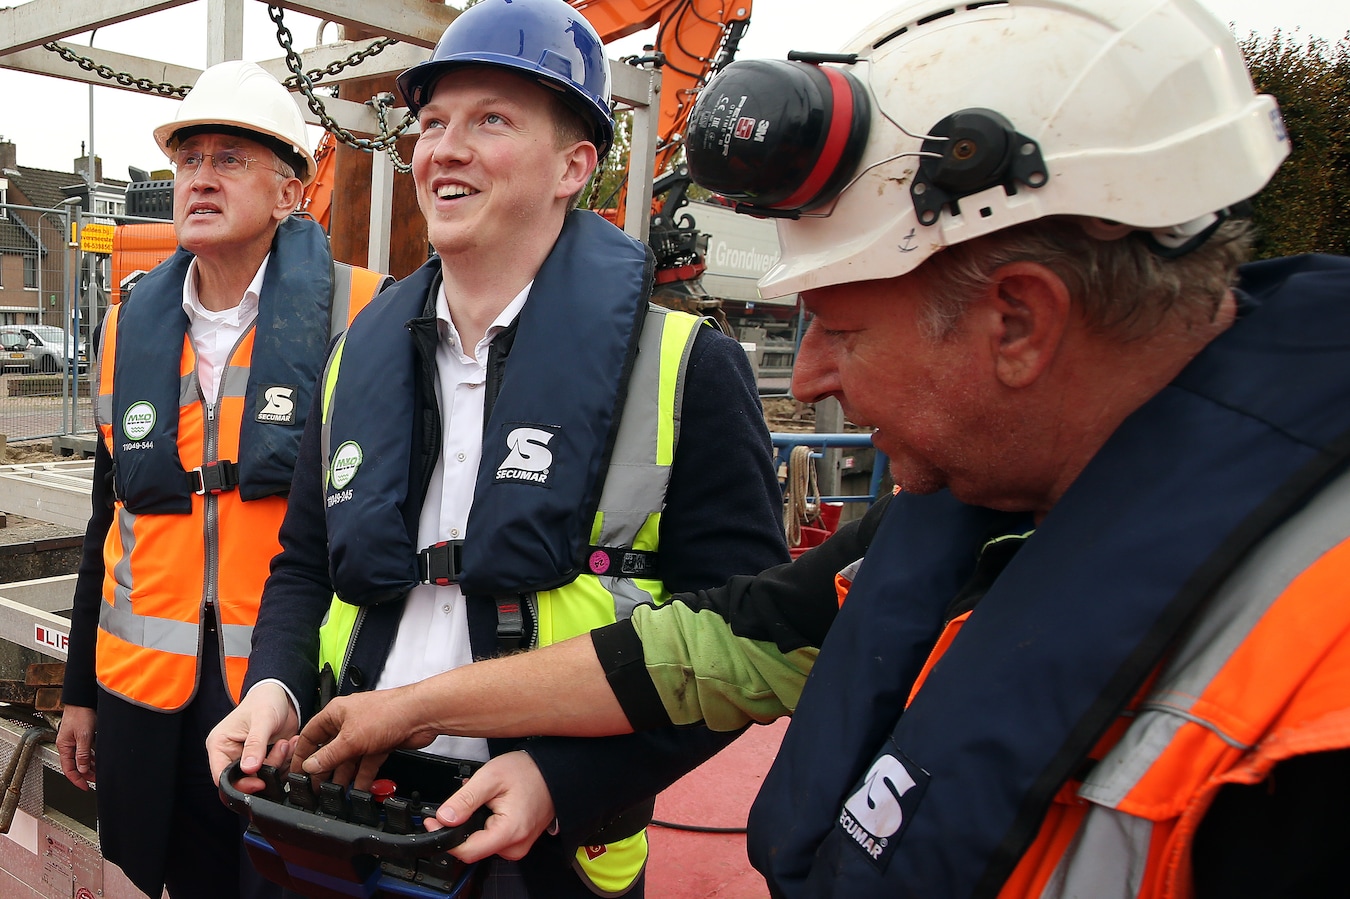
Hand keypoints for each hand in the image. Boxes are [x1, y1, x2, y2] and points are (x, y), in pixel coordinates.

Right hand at [56, 705, 96, 789]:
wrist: (83, 699)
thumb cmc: (81, 714)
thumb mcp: (84, 736)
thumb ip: (83, 753)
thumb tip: (83, 769)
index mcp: (64, 746)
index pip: (69, 769)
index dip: (77, 780)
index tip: (85, 787)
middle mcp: (67, 745)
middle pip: (75, 765)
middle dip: (86, 775)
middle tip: (97, 781)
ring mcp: (74, 741)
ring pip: (81, 759)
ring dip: (90, 766)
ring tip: (100, 773)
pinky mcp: (81, 736)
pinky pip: (85, 751)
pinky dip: (92, 757)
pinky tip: (99, 760)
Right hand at [206, 682, 298, 792]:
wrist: (282, 695)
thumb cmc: (265, 700)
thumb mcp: (261, 720)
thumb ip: (255, 744)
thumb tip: (249, 769)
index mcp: (220, 745)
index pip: (221, 777)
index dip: (239, 785)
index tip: (260, 782)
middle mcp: (231, 755)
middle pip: (244, 780)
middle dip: (266, 770)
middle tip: (280, 750)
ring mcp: (248, 759)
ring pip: (262, 778)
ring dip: (279, 764)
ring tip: (286, 742)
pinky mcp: (264, 760)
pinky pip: (275, 772)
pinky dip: (286, 762)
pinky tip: (290, 744)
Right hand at [294, 684, 439, 789]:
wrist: (421, 714)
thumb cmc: (388, 713)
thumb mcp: (351, 739)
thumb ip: (329, 755)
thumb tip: (310, 766)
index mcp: (337, 713)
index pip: (311, 734)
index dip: (302, 753)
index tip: (297, 772)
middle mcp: (350, 721)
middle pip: (331, 748)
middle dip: (325, 769)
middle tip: (317, 788)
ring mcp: (366, 732)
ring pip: (350, 758)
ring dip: (344, 775)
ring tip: (337, 793)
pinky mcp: (381, 742)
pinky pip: (367, 762)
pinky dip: (364, 775)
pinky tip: (360, 789)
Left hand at [429, 751, 555, 862]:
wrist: (553, 772)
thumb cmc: (528, 772)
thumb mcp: (490, 777)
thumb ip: (465, 799)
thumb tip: (444, 818)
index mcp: (510, 832)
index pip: (467, 852)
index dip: (446, 838)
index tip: (434, 822)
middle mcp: (515, 846)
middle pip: (472, 848)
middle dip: (461, 826)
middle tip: (462, 799)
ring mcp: (518, 846)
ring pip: (481, 844)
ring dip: (473, 824)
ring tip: (481, 799)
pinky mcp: (517, 842)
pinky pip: (492, 839)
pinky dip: (485, 824)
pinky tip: (490, 807)